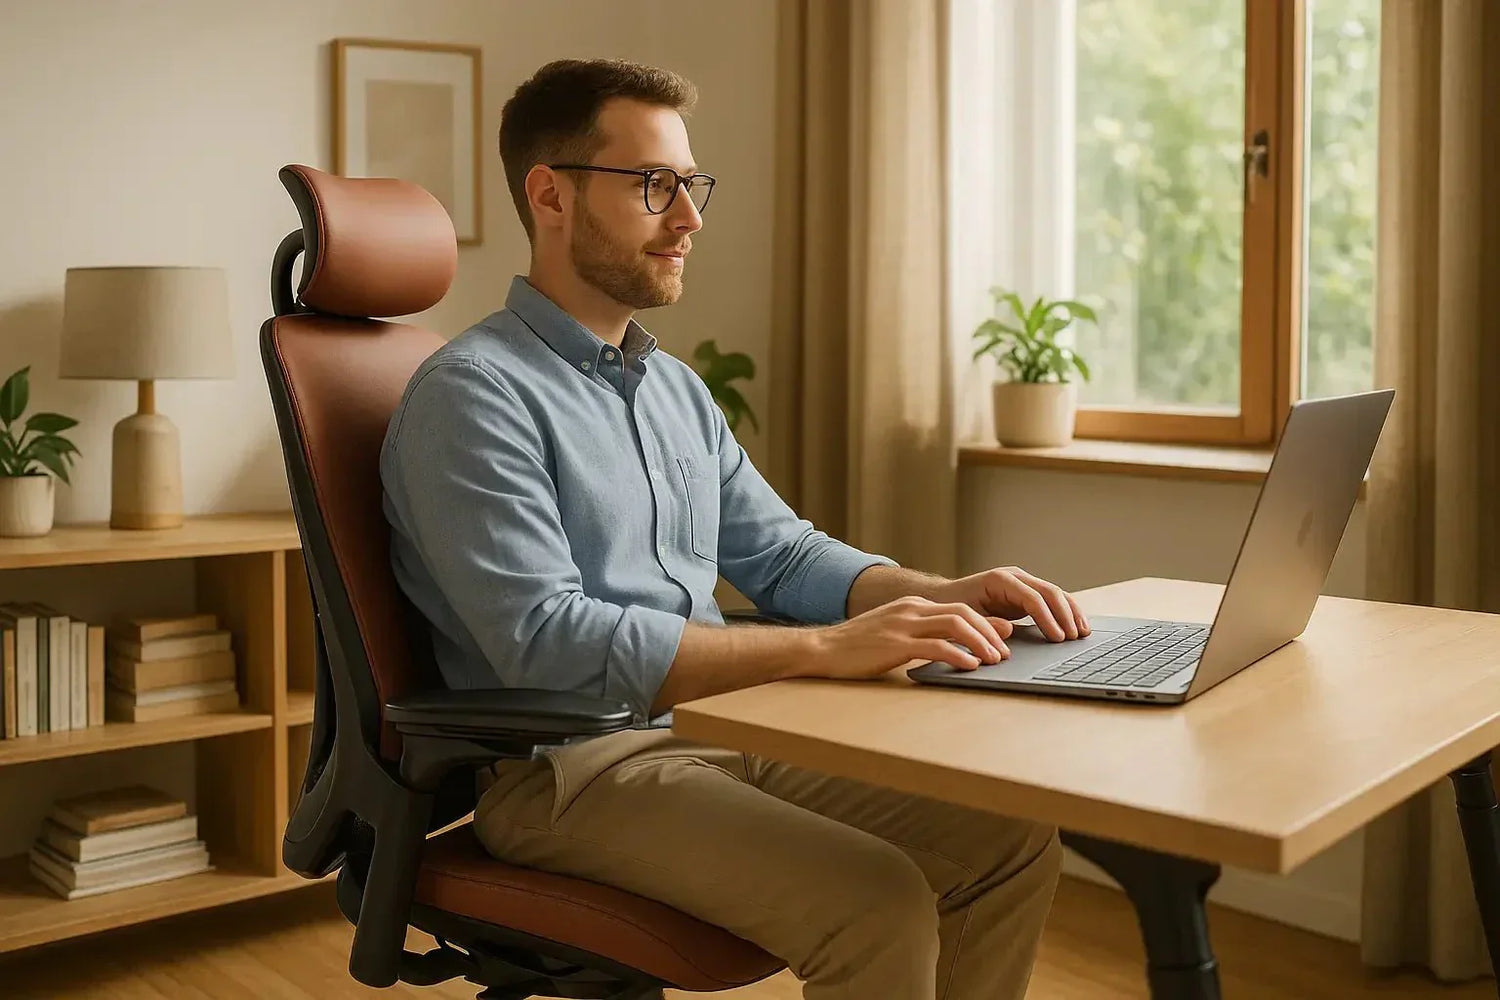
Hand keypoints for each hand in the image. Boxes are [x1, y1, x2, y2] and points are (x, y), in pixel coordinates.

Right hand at [806, 596, 1013, 678]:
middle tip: (1005, 654)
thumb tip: (959, 645)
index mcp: (913, 605)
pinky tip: (969, 667)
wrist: (822, 649)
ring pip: (955, 625)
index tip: (1003, 642)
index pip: (961, 608)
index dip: (987, 625)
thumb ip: (925, 635)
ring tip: (993, 661)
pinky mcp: (895, 644)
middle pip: (964, 613)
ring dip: (981, 643)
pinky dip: (958, 656)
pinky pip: (935, 646)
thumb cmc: (858, 648)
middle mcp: (911, 609)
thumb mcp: (896, 635)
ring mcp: (903, 625)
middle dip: (990, 633)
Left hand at [931, 566, 1089, 641]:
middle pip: (1049, 591)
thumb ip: (986, 623)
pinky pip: (1051, 601)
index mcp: (999, 579)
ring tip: (1083, 633)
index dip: (1047, 618)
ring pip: (1055, 594)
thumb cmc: (952, 608)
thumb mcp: (965, 618)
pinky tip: (1076, 627)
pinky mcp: (1026, 594)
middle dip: (1065, 615)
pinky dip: (1066, 613)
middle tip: (1074, 637)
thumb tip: (1010, 629)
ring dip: (1071, 612)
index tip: (1058, 637)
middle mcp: (1014, 577)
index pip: (1032, 597)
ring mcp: (1022, 583)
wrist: (945, 598)